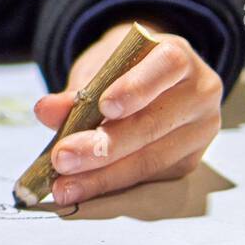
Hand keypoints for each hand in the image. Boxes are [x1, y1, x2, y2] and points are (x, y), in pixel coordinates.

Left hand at [33, 22, 221, 204]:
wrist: (144, 80)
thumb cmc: (120, 70)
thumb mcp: (96, 69)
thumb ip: (75, 91)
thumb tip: (45, 110)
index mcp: (178, 56)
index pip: (167, 66)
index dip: (136, 87)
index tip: (104, 107)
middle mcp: (198, 93)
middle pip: (152, 123)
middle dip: (102, 146)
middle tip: (62, 158)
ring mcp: (199, 130)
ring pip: (150, 159)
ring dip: (101, 176)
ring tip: (64, 184)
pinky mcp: (188, 160)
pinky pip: (147, 177)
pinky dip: (109, 183)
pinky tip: (81, 188)